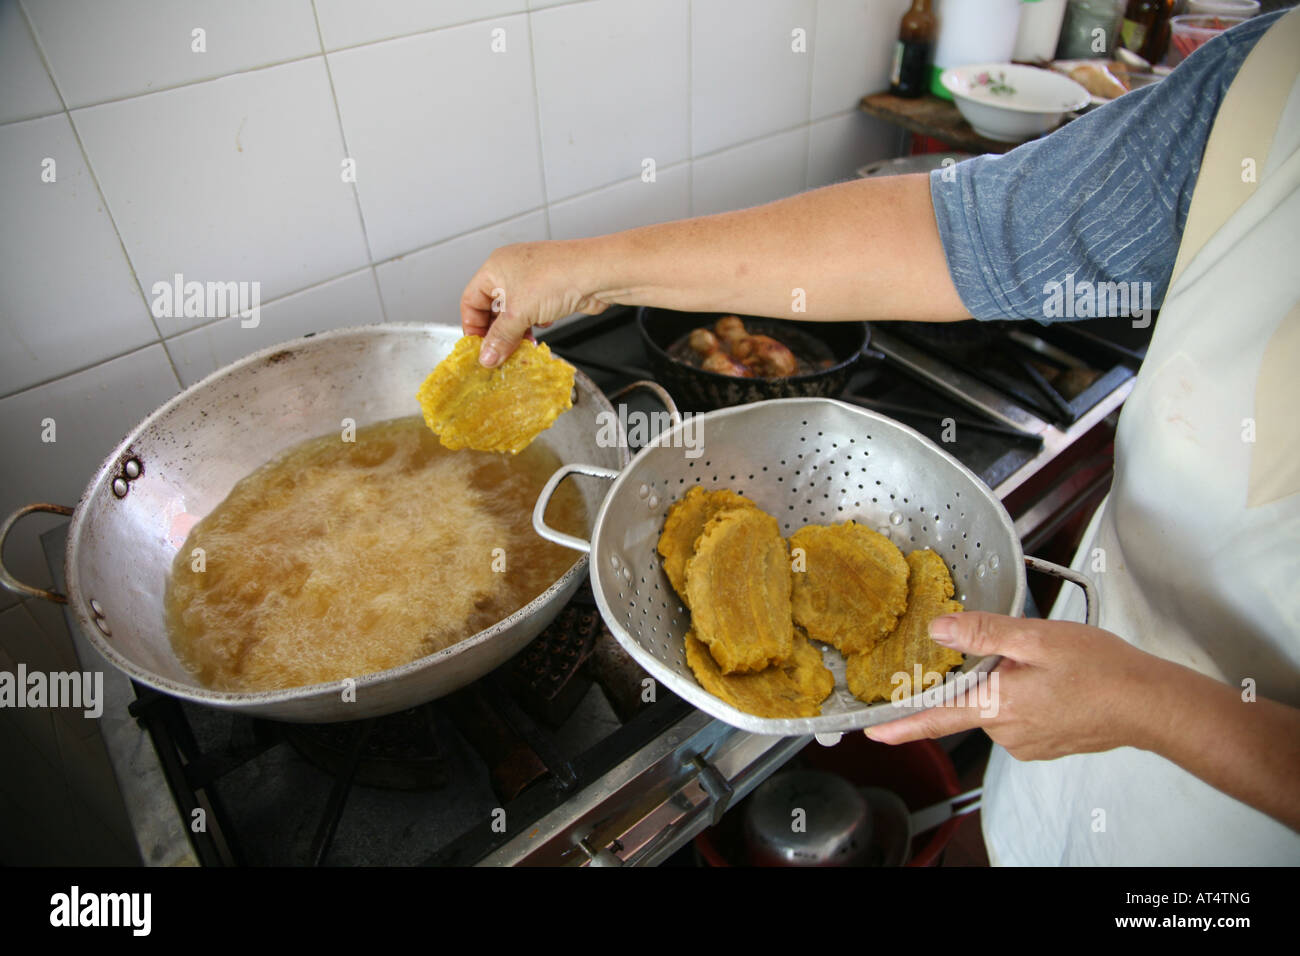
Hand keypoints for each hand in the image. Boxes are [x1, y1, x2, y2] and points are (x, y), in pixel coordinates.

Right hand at [460, 240, 613, 366]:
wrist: (598, 273)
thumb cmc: (558, 276)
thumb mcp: (520, 313)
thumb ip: (500, 337)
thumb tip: (487, 356)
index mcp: (495, 266)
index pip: (471, 299)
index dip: (472, 325)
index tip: (478, 348)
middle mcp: (512, 269)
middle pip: (493, 307)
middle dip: (498, 332)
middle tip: (499, 352)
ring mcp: (532, 279)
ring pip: (515, 312)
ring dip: (517, 332)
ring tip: (521, 346)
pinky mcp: (550, 290)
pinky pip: (533, 312)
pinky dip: (533, 324)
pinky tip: (540, 331)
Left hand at [865, 612, 1164, 760]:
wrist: (1149, 704)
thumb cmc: (1102, 670)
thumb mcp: (1037, 638)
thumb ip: (983, 633)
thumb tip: (938, 629)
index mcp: (997, 706)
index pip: (936, 718)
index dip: (902, 726)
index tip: (873, 733)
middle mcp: (1007, 732)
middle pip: (971, 701)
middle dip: (984, 674)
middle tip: (1023, 653)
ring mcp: (1027, 742)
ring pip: (997, 706)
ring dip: (1008, 684)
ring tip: (1048, 666)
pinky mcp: (1045, 744)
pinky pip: (1019, 717)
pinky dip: (1026, 697)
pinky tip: (1054, 683)